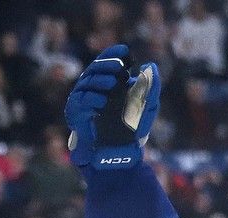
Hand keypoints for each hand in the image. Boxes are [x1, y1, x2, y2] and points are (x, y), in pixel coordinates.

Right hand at [65, 44, 160, 169]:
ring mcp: (83, 101)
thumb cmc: (132, 131)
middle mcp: (94, 89)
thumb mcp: (146, 107)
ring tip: (114, 81)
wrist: (121, 155)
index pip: (106, 63)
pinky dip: (91, 100)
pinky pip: (80, 103)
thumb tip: (151, 66)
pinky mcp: (76, 116)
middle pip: (94, 70)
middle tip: (120, 65)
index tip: (125, 51)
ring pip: (86, 83)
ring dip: (100, 80)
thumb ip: (150, 88)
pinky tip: (103, 100)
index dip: (113, 54)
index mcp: (108, 84)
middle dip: (106, 64)